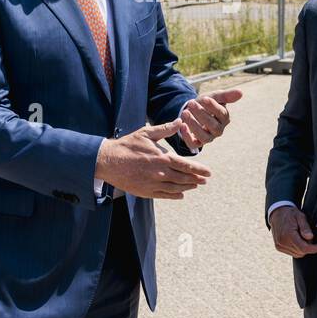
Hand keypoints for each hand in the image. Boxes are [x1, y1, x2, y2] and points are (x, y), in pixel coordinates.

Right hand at [95, 120, 210, 199]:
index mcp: (163, 158)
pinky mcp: (146, 192)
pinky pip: (165, 196)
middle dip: (196, 179)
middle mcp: (161, 173)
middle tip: (205, 180)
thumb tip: (180, 121)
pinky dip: (175, 196)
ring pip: (176, 188)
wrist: (108, 161)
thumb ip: (165, 129)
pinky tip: (181, 194)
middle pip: (184, 178)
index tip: (208, 172)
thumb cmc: (128, 145)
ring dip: (188, 187)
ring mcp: (154, 184)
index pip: (186, 165)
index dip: (199, 169)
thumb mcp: (146, 133)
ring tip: (195, 185)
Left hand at [177, 89, 242, 147]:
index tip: (205, 98)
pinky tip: (182, 125)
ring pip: (204, 136)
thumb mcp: (214, 97)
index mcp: (224, 119)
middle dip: (201, 114)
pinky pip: (193, 144)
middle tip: (191, 103)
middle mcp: (218, 130)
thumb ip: (226, 95)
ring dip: (194, 125)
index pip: (222, 114)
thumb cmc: (205, 104)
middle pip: (213, 126)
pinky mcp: (197, 142)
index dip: (213, 106)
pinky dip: (187, 137)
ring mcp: (208, 137)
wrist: (192, 110)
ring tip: (185, 112)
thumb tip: (241, 92)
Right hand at [269, 205, 316, 256]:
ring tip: (302, 237)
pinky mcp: (279, 247)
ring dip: (303, 248)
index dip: (314, 249)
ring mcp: (280, 245)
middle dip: (309, 247)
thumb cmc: (289, 214)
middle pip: (301, 252)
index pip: (304, 248)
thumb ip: (305, 227)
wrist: (277, 213)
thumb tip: (310, 237)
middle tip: (309, 236)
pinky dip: (297, 249)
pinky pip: (292, 253)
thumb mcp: (300, 216)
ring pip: (297, 254)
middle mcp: (282, 242)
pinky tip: (297, 240)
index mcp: (288, 234)